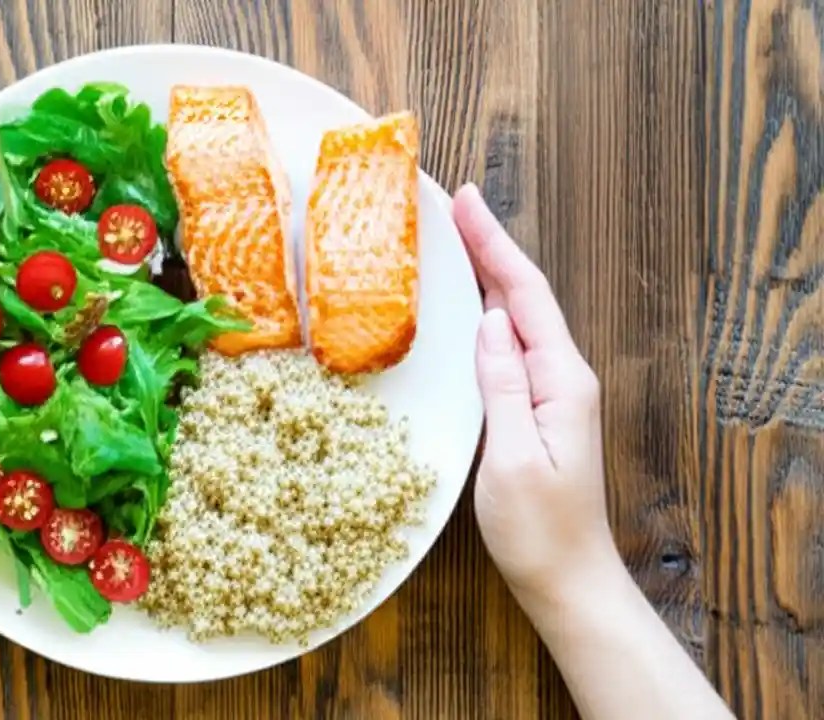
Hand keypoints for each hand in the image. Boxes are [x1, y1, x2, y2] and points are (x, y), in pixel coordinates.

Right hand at [453, 184, 619, 601]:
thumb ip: (504, 386)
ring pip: (516, 317)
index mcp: (560, 380)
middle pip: (523, 295)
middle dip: (488, 246)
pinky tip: (467, 308)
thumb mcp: (512, 458)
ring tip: (454, 240)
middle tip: (452, 205)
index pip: (525, 295)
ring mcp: (551, 392)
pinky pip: (509, 346)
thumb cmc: (539, 529)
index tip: (465, 201)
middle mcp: (562, 376)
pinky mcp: (535, 409)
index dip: (493, 244)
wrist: (567, 578)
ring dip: (487, 275)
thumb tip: (491, 321)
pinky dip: (486, 313)